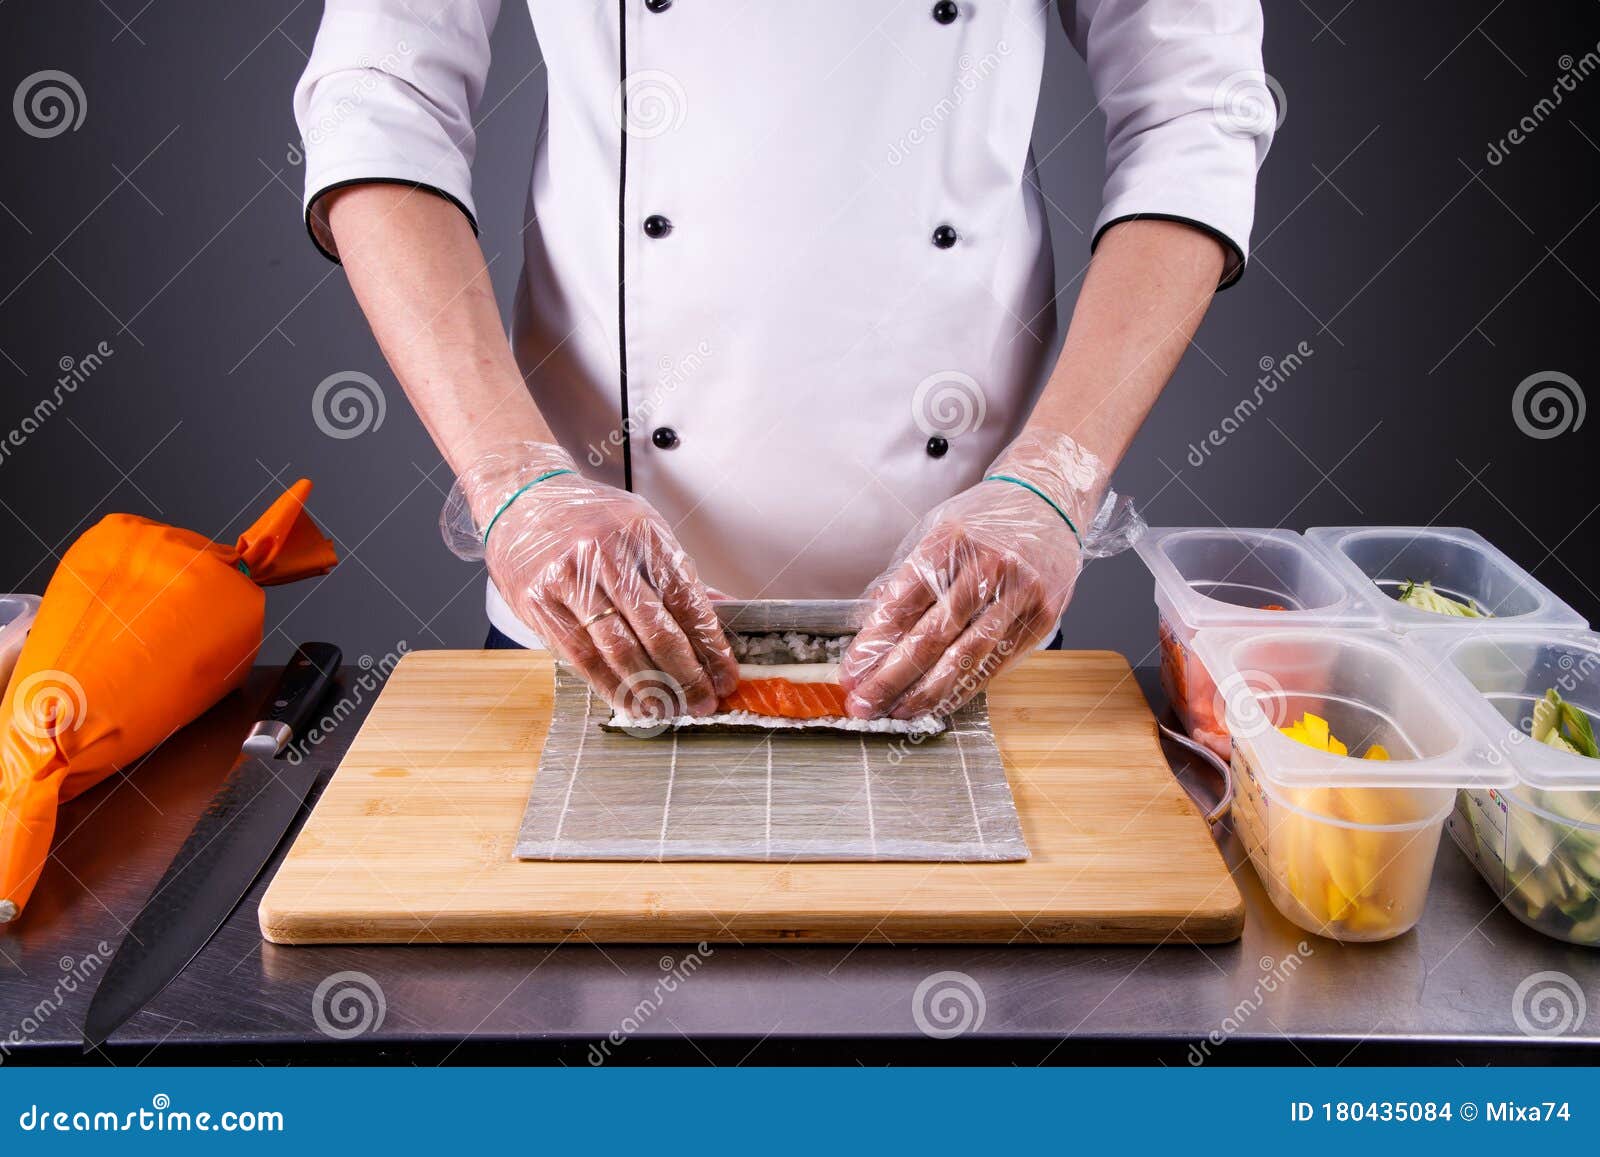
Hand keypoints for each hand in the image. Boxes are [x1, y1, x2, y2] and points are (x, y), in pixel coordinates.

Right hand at [444, 444, 737, 716]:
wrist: (523, 499)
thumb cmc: (590, 518)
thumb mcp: (642, 529)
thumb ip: (676, 574)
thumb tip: (722, 613)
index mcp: (643, 532)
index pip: (687, 599)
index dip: (710, 646)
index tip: (725, 676)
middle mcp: (607, 553)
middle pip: (656, 629)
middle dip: (686, 675)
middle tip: (702, 703)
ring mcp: (570, 577)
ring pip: (618, 649)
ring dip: (649, 688)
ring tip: (668, 710)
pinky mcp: (539, 601)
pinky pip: (581, 655)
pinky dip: (609, 685)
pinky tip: (629, 701)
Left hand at [840, 431, 1105, 719]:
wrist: (1048, 501)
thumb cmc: (986, 520)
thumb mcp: (936, 532)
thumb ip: (907, 580)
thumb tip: (872, 632)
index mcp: (950, 539)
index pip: (902, 602)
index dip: (873, 644)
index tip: (852, 672)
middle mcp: (987, 565)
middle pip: (931, 635)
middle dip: (891, 676)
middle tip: (864, 703)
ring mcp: (1019, 592)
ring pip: (966, 656)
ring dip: (927, 691)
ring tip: (898, 711)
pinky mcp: (1041, 615)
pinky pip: (996, 661)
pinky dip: (964, 687)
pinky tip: (940, 701)